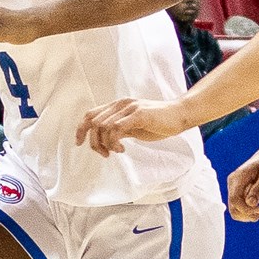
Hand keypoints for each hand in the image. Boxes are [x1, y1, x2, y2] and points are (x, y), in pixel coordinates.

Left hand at [75, 97, 192, 155]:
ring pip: (103, 126)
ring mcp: (129, 108)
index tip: (79, 143)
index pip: (90, 114)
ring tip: (116, 151)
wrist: (179, 115)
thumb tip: (106, 140)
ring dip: (105, 144)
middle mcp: (120, 104)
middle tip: (105, 154)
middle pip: (93, 122)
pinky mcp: (138, 114)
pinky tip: (122, 149)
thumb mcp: (133, 126)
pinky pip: (116, 128)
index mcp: (117, 106)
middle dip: (94, 142)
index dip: (80, 129)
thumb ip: (119, 130)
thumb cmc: (158, 122)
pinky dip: (114, 142)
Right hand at [226, 152, 258, 221]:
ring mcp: (236, 190)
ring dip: (252, 215)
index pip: (235, 200)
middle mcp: (233, 185)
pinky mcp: (242, 194)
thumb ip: (258, 190)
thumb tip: (250, 204)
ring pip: (238, 211)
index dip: (247, 210)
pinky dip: (255, 211)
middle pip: (234, 209)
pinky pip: (244, 208)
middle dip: (249, 214)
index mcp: (237, 179)